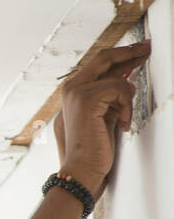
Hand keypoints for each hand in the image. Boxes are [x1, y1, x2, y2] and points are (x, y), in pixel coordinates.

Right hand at [52, 39, 150, 196]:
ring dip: (127, 100)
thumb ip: (110, 96)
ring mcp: (76, 92)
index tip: (139, 51)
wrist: (82, 171)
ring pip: (116, 77)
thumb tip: (127, 79)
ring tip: (123, 120)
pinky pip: (120, 88)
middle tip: (149, 47)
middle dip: (130, 52)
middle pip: (104, 57)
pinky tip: (121, 124)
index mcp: (73, 92)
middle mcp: (71, 88)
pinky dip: (126, 107)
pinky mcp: (86, 98)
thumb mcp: (104, 116)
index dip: (121, 55)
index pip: (99, 64)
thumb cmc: (94, 150)